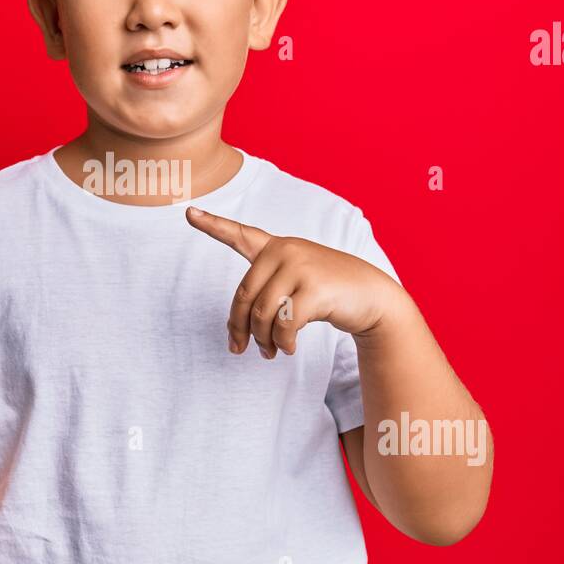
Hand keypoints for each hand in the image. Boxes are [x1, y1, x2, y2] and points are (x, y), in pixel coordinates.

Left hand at [185, 206, 401, 357]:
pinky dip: (283, 342)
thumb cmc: (330, 293)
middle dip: (239, 328)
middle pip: (243, 296)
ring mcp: (301, 267)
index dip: (212, 225)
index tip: (189, 212)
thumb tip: (238, 336)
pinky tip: (288, 348)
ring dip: (264, 340)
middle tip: (239, 349)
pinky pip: (284, 323)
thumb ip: (266, 298)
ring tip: (272, 351)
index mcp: (277, 248)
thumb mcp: (296, 286)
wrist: (374, 297)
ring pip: (261, 313)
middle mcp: (285, 251)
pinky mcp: (315, 288)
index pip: (240, 234)